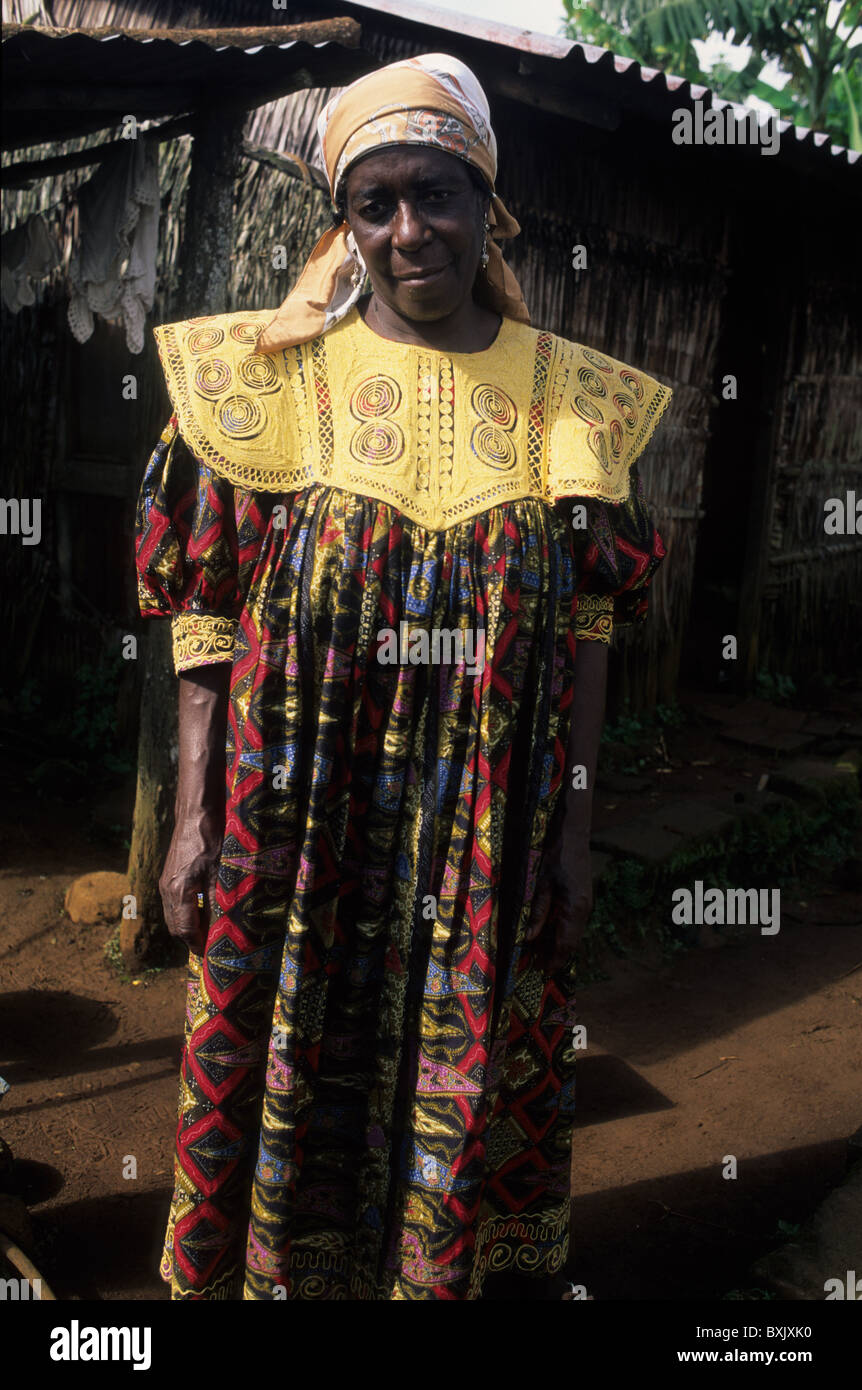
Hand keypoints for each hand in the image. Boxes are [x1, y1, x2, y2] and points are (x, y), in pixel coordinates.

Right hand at [158, 808, 222, 954]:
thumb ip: (218, 902)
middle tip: (212, 947)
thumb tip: (222, 928)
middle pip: (176, 927)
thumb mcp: (220, 873)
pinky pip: (174, 904)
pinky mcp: (169, 875)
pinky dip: (186, 913)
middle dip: (193, 940)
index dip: (199, 945)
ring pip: (173, 916)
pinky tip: (202, 911)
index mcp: (178, 892)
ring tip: (209, 933)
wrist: (196, 813)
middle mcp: (167, 890)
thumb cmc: (211, 840)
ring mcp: (165, 882)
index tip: (213, 954)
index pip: (185, 930)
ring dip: (189, 927)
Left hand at [525, 824, 592, 974]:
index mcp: (575, 908)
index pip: (565, 944)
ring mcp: (586, 903)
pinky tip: (547, 932)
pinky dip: (561, 931)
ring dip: (557, 944)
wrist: (572, 832)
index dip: (554, 960)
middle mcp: (584, 909)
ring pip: (572, 932)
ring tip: (539, 953)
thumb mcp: (541, 883)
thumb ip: (538, 912)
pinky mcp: (582, 896)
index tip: (541, 973)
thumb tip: (530, 938)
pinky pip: (572, 921)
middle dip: (555, 956)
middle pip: (571, 942)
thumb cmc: (555, 855)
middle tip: (536, 967)